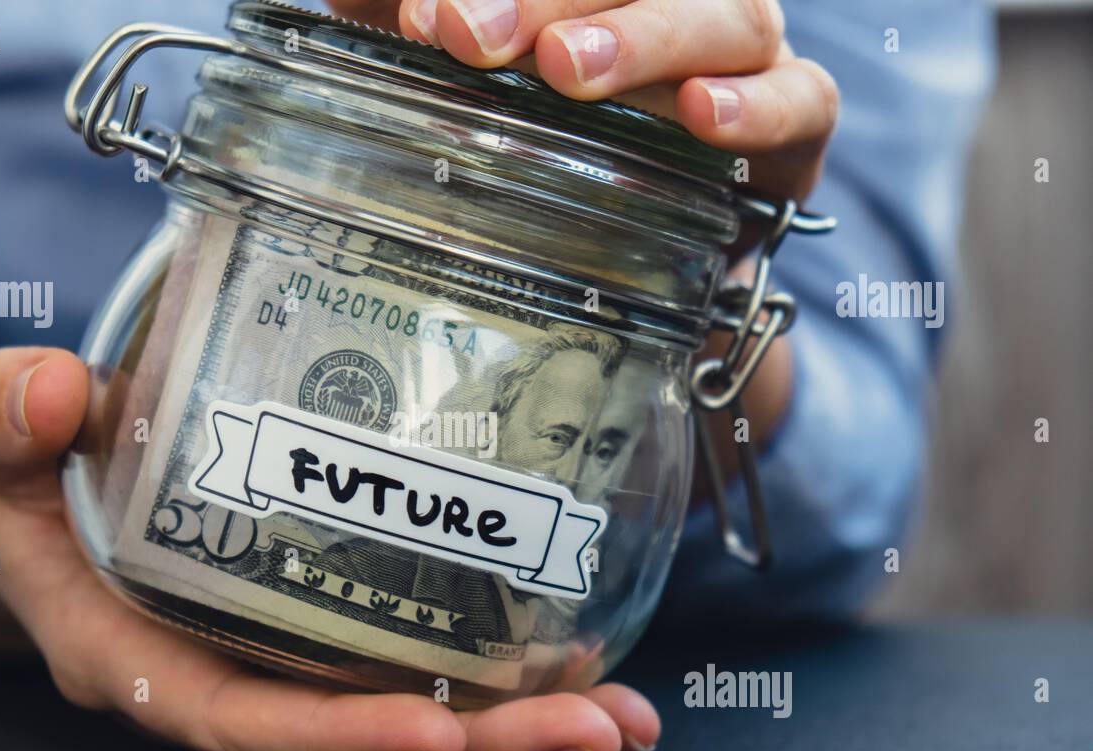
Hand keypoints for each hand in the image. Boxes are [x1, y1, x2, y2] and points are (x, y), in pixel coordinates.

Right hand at [0, 346, 659, 750]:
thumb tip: (50, 387)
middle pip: (356, 736)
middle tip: (587, 734)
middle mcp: (231, 676)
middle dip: (477, 748)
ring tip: (620, 717)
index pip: (240, 720)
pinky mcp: (325, 622)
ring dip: (517, 722)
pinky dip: (504, 670)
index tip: (436, 733)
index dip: (335, 738)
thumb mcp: (0, 445)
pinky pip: (418, 659)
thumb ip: (5, 418)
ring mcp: (287, 655)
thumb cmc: (30, 480)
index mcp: (144, 659)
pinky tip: (586, 660)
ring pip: (405, 711)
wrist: (55, 500)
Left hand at [331, 0, 838, 202]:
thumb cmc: (532, 158)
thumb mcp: (445, 83)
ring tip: (567, 75)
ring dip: (643, 36)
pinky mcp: (793, 128)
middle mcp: (674, 3)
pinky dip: (759, 104)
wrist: (616, 278)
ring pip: (727, 12)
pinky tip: (701, 118)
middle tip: (468, 38)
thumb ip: (392, 18)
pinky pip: (804, 100)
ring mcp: (742, 53)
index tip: (424, 18)